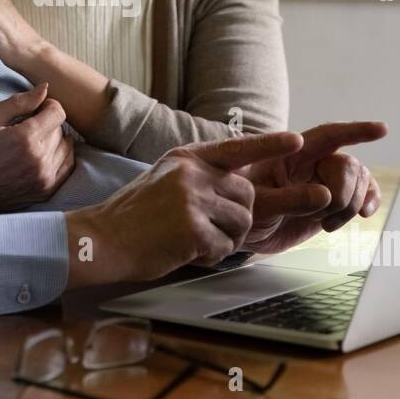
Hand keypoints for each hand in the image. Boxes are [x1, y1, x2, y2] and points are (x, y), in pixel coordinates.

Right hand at [0, 83, 74, 220]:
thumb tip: (45, 88)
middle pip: (60, 129)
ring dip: (54, 140)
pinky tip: (45, 154)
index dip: (48, 106)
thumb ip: (19, 102)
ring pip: (66, 146)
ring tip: (34, 142)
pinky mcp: (47, 190)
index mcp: (25, 138)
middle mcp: (39, 159)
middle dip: (47, 123)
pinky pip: (68, 165)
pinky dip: (61, 156)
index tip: (36, 110)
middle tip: (28, 127)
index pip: (57, 112)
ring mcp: (45, 177)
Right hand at [64, 132, 330, 287]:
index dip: (269, 145)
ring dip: (225, 239)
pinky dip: (210, 257)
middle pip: (246, 194)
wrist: (102, 238)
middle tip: (209, 231)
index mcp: (187, 157)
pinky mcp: (191, 228)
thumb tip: (238, 187)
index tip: (297, 141)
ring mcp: (192, 198)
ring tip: (192, 240)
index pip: (237, 148)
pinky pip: (225, 248)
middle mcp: (192, 172)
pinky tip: (184, 252)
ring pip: (241, 222)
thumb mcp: (166, 179)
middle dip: (238, 218)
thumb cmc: (134, 216)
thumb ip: (199, 177)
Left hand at [239, 122, 387, 253]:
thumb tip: (326, 195)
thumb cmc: (240, 208)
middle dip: (344, 191)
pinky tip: (365, 215)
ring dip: (351, 204)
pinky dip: (367, 203)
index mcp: (291, 154)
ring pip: (358, 181)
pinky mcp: (331, 205)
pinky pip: (360, 197)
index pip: (327, 136)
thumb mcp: (257, 203)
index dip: (354, 131)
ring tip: (327, 223)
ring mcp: (323, 184)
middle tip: (324, 214)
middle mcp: (311, 165)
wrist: (239, 232)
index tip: (381, 129)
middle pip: (347, 164)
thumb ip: (289, 198)